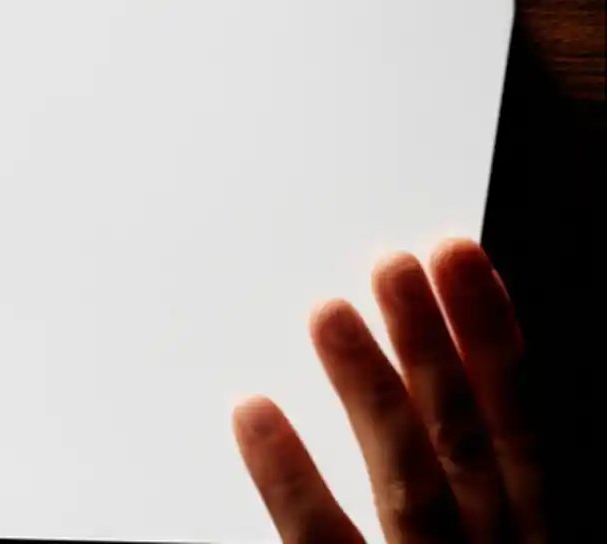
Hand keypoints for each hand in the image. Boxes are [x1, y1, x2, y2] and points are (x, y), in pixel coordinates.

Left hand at [233, 240, 548, 542]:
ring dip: (373, 389)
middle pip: (465, 439)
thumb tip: (440, 394)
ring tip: (329, 313)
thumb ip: (472, 495)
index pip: (517, 433)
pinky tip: (254, 414)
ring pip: (411, 482)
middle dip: (434, 345)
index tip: (462, 264)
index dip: (492, 343)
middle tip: (396, 265)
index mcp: (527, 539)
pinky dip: (289, 481)